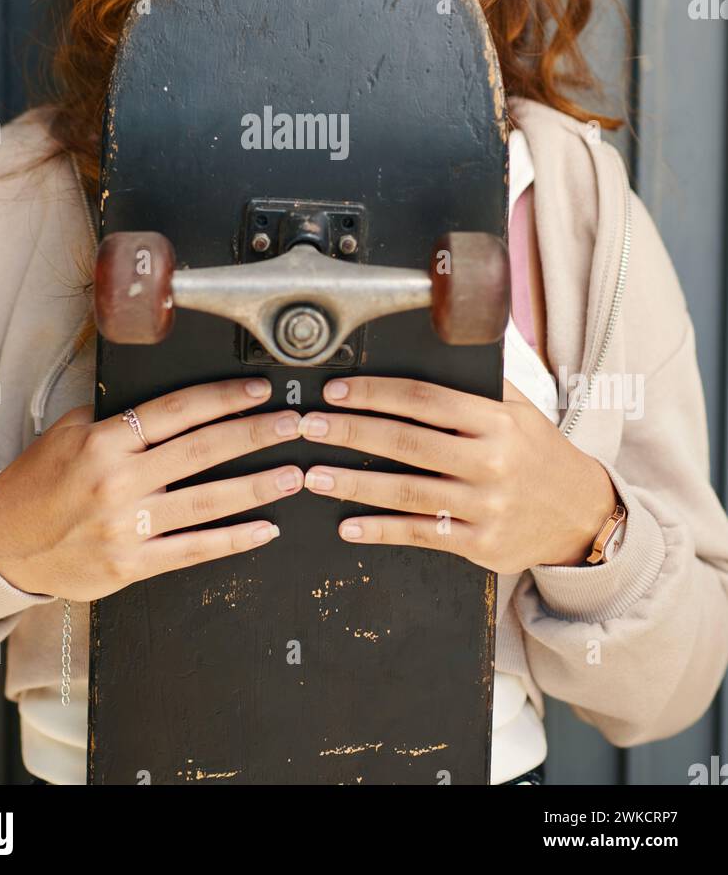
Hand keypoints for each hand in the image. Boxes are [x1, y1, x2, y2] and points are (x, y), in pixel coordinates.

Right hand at [0, 377, 302, 600]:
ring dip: (256, 487)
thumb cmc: (39, 481)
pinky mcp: (131, 566)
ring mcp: (127, 528)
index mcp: (104, 442)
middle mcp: (118, 482)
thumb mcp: (69, 431)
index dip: (221, 398)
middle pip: (201, 452)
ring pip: (206, 502)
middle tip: (294, 424)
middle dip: (253, 435)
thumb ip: (117, 416)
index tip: (258, 391)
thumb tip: (170, 398)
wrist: (3, 543)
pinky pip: (193, 551)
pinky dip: (232, 540)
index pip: (175, 411)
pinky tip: (264, 529)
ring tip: (293, 474)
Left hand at [299, 376, 618, 573]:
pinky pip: (421, 536)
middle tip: (309, 427)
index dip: (376, 393)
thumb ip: (479, 385)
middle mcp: (491, 462)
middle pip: (407, 443)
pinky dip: (381, 530)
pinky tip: (348, 525)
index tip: (337, 391)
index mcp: (497, 421)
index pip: (425, 399)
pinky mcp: (480, 545)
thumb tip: (435, 346)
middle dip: (351, 432)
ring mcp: (485, 507)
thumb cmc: (540, 454)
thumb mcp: (521, 410)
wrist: (582, 515)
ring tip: (313, 475)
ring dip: (354, 483)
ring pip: (407, 492)